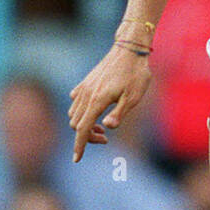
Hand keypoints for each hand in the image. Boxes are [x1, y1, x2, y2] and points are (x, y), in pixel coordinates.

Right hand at [68, 43, 150, 161]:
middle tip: (106, 137)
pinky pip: (75, 102)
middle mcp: (86, 95)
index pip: (82, 129)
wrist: (129, 50)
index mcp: (96, 101)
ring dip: (84, 125)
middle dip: (87, 136)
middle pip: (77, 125)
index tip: (76, 159)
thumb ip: (119, 113)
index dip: (79, 146)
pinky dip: (80, 113)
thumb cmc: (135, 74)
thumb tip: (108, 128)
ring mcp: (84, 88)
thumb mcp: (133, 97)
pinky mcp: (85, 82)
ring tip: (103, 126)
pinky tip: (94, 111)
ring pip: (74, 115)